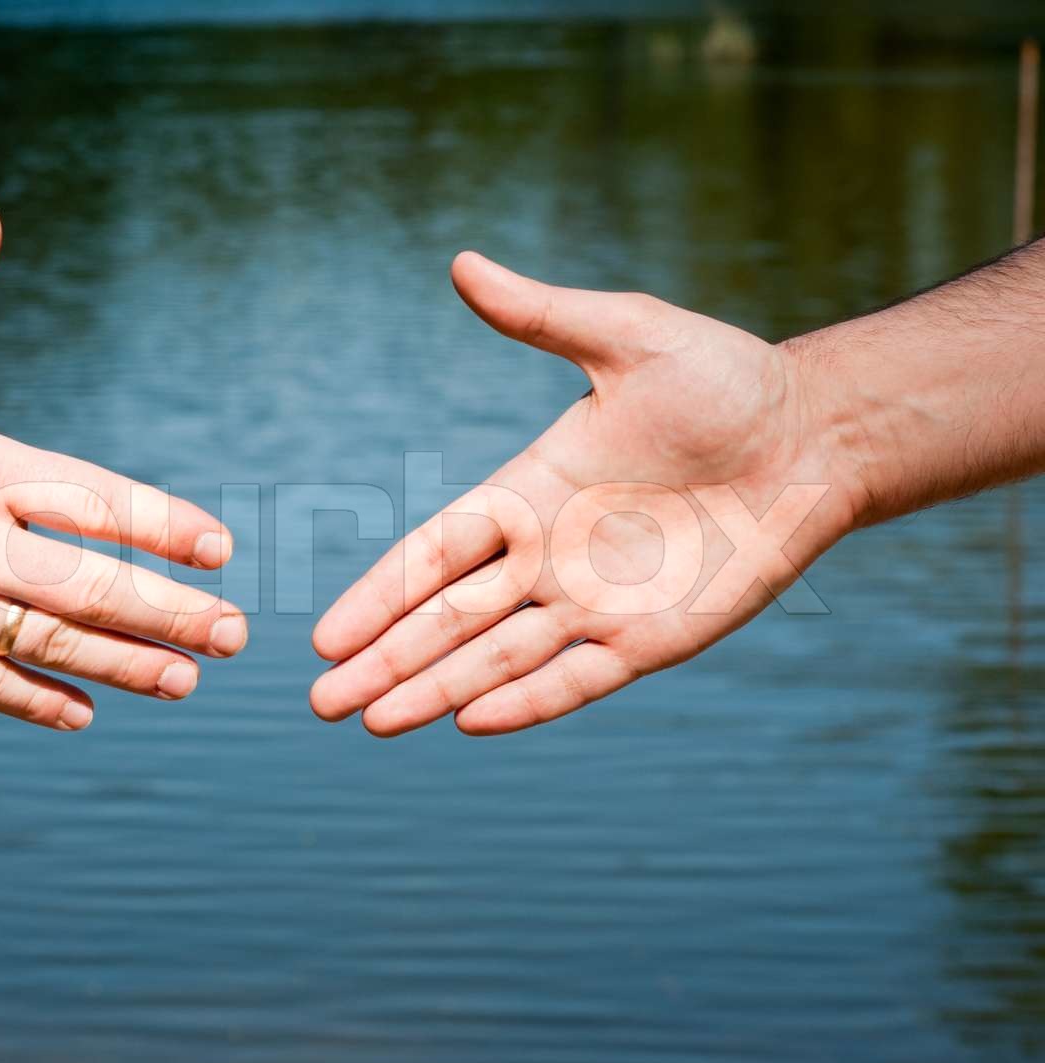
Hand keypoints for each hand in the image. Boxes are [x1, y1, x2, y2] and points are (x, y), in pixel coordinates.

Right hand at [0, 203, 246, 729]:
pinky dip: (37, 700)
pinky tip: (85, 712)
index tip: (220, 549)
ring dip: (127, 665)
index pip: (100, 500)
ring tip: (186, 682)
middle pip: (96, 586)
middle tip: (235, 634)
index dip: (167, 527)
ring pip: (52, 645)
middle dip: (174, 614)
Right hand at [310, 252, 860, 736]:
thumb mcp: (625, 337)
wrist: (815, 432)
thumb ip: (541, 318)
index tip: (327, 636)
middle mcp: (546, 557)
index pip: (432, 554)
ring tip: (374, 722)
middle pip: (447, 620)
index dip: (380, 594)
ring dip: (435, 689)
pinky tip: (469, 723)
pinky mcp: (650, 640)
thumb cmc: (723, 379)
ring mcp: (595, 604)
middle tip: (323, 703)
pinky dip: (527, 702)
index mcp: (526, 492)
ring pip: (497, 657)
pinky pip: (577, 679)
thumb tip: (462, 263)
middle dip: (386, 660)